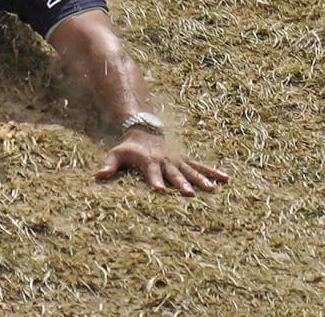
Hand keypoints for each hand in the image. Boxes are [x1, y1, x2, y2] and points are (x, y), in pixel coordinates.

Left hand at [94, 130, 229, 195]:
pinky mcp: (185, 159)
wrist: (144, 130)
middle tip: (189, 195)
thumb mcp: (116, 154)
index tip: (158, 191)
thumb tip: (97, 176)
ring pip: (191, 170)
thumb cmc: (128, 148)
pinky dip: (213, 172)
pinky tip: (226, 179)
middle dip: (182, 184)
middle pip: (175, 174)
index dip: (155, 181)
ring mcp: (177, 160)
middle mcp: (166, 162)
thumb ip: (109, 165)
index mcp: (149, 162)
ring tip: (213, 190)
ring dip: (202, 180)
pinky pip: (201, 166)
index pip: (152, 173)